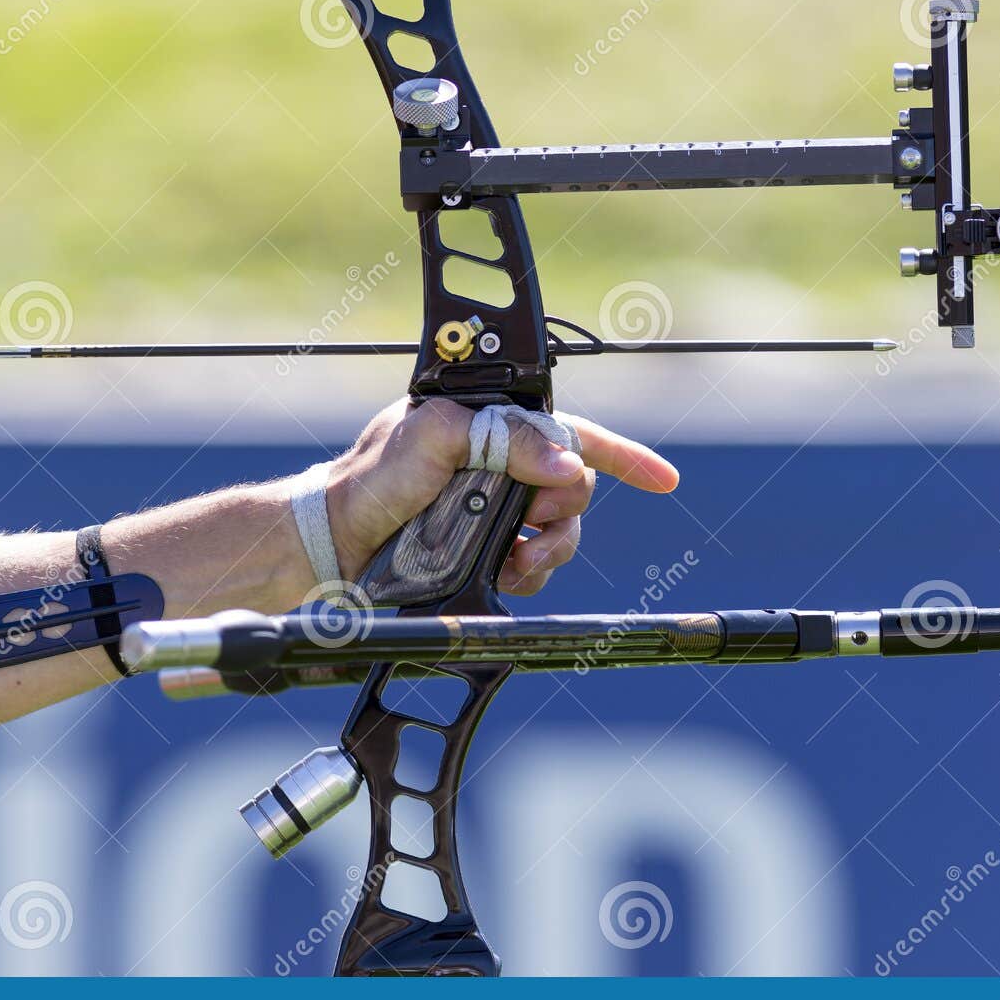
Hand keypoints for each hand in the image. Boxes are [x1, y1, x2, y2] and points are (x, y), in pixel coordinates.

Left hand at [323, 398, 678, 595]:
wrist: (336, 545)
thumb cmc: (373, 480)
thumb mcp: (432, 436)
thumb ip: (498, 435)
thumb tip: (563, 462)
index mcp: (492, 426)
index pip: (571, 433)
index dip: (624, 455)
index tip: (663, 480)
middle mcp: (502, 466)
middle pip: (575, 487)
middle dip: (562, 507)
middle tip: (528, 518)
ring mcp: (499, 512)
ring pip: (564, 532)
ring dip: (550, 547)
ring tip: (517, 555)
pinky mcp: (492, 553)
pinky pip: (540, 566)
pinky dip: (533, 572)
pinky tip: (507, 573)